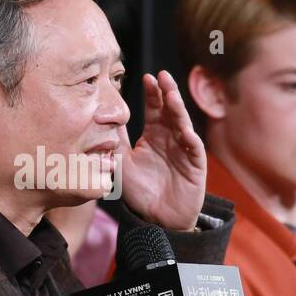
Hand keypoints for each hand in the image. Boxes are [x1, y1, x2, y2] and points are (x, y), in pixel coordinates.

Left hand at [117, 70, 206, 230]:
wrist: (155, 220)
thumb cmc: (139, 191)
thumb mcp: (120, 163)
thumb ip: (115, 141)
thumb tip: (101, 117)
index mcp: (153, 135)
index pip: (154, 109)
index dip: (152, 93)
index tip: (146, 76)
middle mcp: (170, 138)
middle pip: (170, 111)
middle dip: (167, 93)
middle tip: (161, 76)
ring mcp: (184, 150)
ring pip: (183, 125)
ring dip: (178, 110)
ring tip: (172, 95)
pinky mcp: (195, 166)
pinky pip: (194, 149)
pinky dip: (190, 139)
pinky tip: (184, 129)